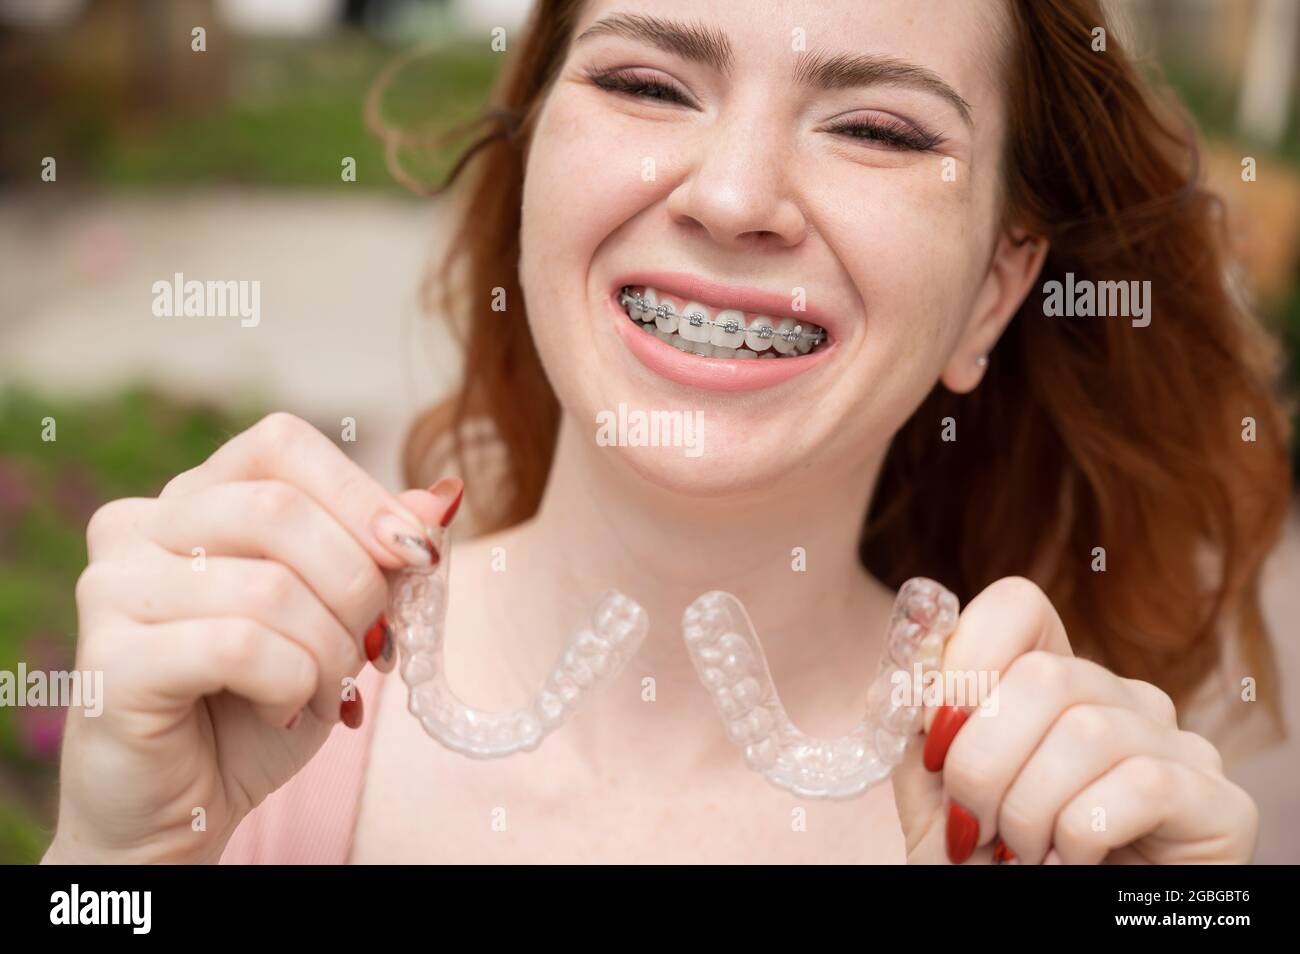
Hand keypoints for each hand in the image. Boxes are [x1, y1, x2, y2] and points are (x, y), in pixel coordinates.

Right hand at [44, 412, 462, 863]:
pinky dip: (290, 685)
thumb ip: (378, 554)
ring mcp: (113, 589)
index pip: (280, 445)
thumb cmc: (261, 704)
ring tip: (320, 691)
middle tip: (369, 644)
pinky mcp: (109, 661)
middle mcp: (140, 527)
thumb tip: (444, 496)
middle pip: (280, 509)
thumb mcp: (337, 619)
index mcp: (194, 499)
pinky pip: (239, 647)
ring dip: (327, 652)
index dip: (359, 494)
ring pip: (268, 587)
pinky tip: (280, 712)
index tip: (415, 555)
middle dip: (357, 585)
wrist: (188, 808)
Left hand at [893, 577, 1256, 863]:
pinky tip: (1070, 862)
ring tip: (1018, 852)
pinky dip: (1082, 835)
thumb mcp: (929, 786)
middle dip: (982, 762)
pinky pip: (1142, 785)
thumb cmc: (986, 861)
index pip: (1018, 605)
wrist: (1036, 937)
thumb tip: (910, 651)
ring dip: (1027, 809)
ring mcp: (1174, 744)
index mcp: (1049, 679)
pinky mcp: (1218, 802)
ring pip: (1088, 733)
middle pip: (1044, 674)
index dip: (965, 662)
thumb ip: (914, 714)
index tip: (934, 740)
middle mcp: (1118, 696)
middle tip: (971, 823)